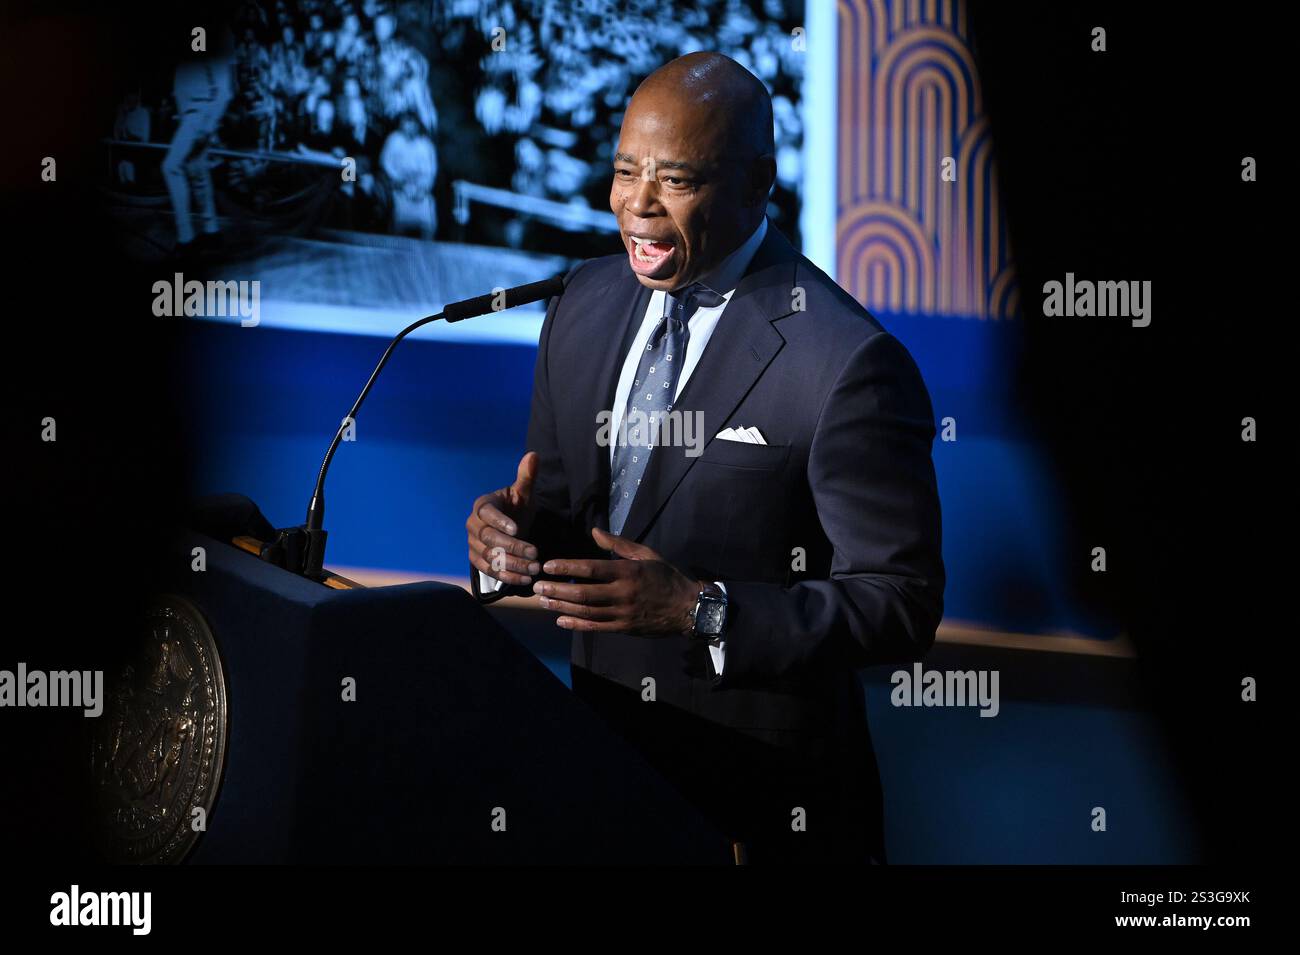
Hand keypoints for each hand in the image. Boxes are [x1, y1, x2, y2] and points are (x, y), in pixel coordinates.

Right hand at [466, 452, 540, 586]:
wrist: (511, 525)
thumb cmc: (517, 507)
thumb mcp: (524, 492)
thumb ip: (527, 476)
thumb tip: (533, 455)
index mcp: (483, 505)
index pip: (487, 513)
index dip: (500, 522)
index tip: (517, 530)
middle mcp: (473, 525)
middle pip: (489, 539)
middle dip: (513, 548)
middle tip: (535, 554)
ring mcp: (473, 543)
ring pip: (490, 557)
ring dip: (512, 564)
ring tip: (534, 568)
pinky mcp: (476, 559)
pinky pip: (488, 570)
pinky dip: (506, 576)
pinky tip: (524, 579)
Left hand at [532, 527, 701, 633]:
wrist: (687, 608)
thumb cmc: (665, 577)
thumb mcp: (646, 554)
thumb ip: (619, 544)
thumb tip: (594, 531)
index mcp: (628, 571)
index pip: (592, 569)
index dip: (568, 567)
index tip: (548, 566)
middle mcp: (623, 593)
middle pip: (584, 592)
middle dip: (558, 589)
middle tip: (537, 585)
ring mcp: (623, 613)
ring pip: (587, 611)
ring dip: (562, 606)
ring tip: (543, 600)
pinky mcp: (624, 628)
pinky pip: (596, 627)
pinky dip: (576, 624)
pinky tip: (560, 620)